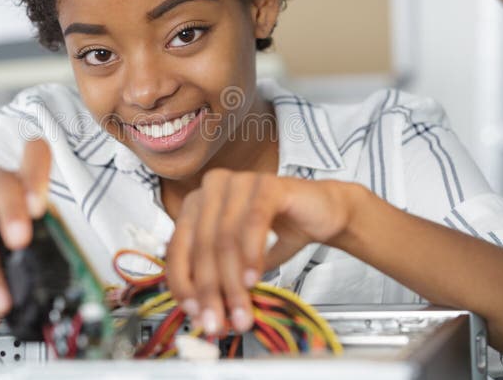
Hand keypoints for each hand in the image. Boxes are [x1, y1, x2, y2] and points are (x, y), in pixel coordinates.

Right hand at [0, 138, 50, 327]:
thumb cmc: (0, 247)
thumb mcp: (28, 242)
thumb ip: (43, 243)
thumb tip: (68, 273)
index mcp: (22, 180)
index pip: (34, 154)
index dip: (37, 171)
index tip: (39, 202)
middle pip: (3, 188)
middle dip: (12, 214)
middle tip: (20, 241)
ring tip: (3, 302)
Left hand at [165, 169, 357, 335]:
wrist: (323, 213)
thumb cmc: (280, 231)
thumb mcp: (241, 260)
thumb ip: (221, 279)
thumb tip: (204, 315)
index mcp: (196, 204)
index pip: (178, 247)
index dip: (183, 284)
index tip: (194, 312)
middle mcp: (211, 189)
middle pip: (202, 246)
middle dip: (210, 291)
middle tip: (219, 320)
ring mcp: (238, 182)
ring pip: (225, 238)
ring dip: (232, 281)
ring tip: (241, 309)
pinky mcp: (267, 184)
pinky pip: (253, 222)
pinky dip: (251, 255)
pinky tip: (254, 279)